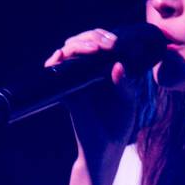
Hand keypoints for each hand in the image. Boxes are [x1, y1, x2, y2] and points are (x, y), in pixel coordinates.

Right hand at [44, 28, 136, 168]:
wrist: (105, 147)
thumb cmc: (120, 124)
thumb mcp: (128, 102)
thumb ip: (125, 84)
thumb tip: (117, 66)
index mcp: (108, 68)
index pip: (103, 42)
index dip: (107, 36)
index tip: (117, 42)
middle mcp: (91, 70)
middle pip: (86, 40)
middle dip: (93, 37)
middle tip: (106, 45)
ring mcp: (77, 78)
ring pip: (71, 50)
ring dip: (79, 44)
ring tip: (93, 49)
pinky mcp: (66, 90)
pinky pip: (57, 70)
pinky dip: (56, 60)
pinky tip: (61, 56)